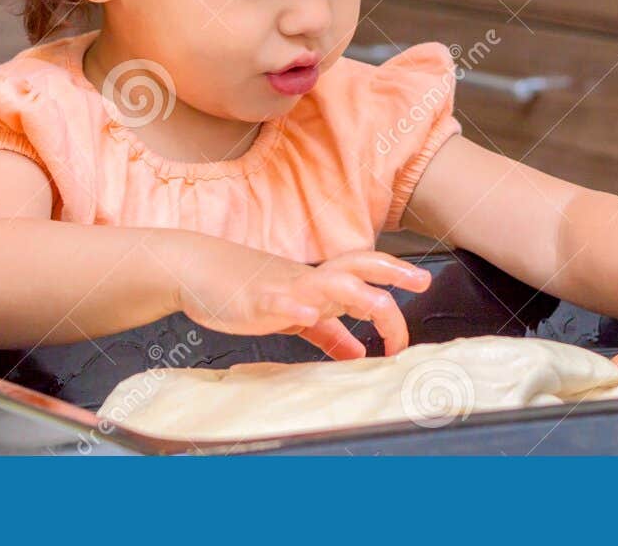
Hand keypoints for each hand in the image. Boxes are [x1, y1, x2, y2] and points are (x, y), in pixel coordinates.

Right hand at [174, 243, 431, 359]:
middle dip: (392, 272)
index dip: (395, 276)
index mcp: (319, 282)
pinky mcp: (256, 300)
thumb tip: (358, 351)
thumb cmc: (244, 288)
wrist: (196, 269)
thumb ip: (327, 332)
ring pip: (328, 282)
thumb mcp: (293, 311)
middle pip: (357, 266)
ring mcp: (284, 288)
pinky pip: (278, 302)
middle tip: (420, 281)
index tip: (421, 288)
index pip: (365, 271)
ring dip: (358, 294)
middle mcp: (308, 280)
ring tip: (382, 308)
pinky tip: (306, 316)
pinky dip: (294, 309)